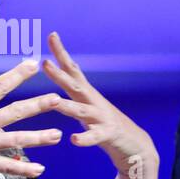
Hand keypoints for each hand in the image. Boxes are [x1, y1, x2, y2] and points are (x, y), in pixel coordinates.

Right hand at [0, 52, 63, 178]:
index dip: (17, 74)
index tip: (34, 64)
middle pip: (16, 112)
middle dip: (38, 105)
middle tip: (58, 99)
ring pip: (18, 139)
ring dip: (39, 137)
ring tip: (58, 135)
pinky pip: (8, 166)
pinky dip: (24, 169)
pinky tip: (40, 169)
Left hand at [43, 32, 158, 178]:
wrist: (135, 143)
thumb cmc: (104, 125)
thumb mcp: (87, 106)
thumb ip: (74, 94)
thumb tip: (60, 76)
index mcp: (86, 94)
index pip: (73, 70)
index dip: (62, 53)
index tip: (52, 35)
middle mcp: (93, 102)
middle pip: (74, 85)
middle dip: (59, 75)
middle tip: (44, 63)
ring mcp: (102, 118)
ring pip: (81, 111)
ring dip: (66, 106)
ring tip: (53, 102)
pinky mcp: (108, 135)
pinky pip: (95, 136)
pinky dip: (85, 138)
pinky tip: (74, 139)